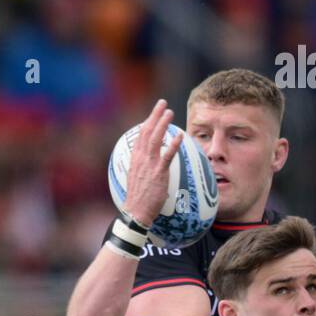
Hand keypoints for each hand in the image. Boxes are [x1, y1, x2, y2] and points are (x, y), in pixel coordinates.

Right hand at [123, 99, 179, 229]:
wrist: (136, 213)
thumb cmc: (138, 200)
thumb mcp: (137, 179)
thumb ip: (143, 168)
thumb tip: (149, 166)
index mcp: (135, 160)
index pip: (140, 136)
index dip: (147, 122)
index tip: (153, 113)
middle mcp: (141, 159)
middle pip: (147, 131)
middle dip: (154, 115)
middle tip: (162, 103)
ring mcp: (149, 166)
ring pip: (155, 139)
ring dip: (163, 123)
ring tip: (170, 112)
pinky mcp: (158, 174)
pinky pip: (167, 156)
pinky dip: (173, 145)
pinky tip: (180, 136)